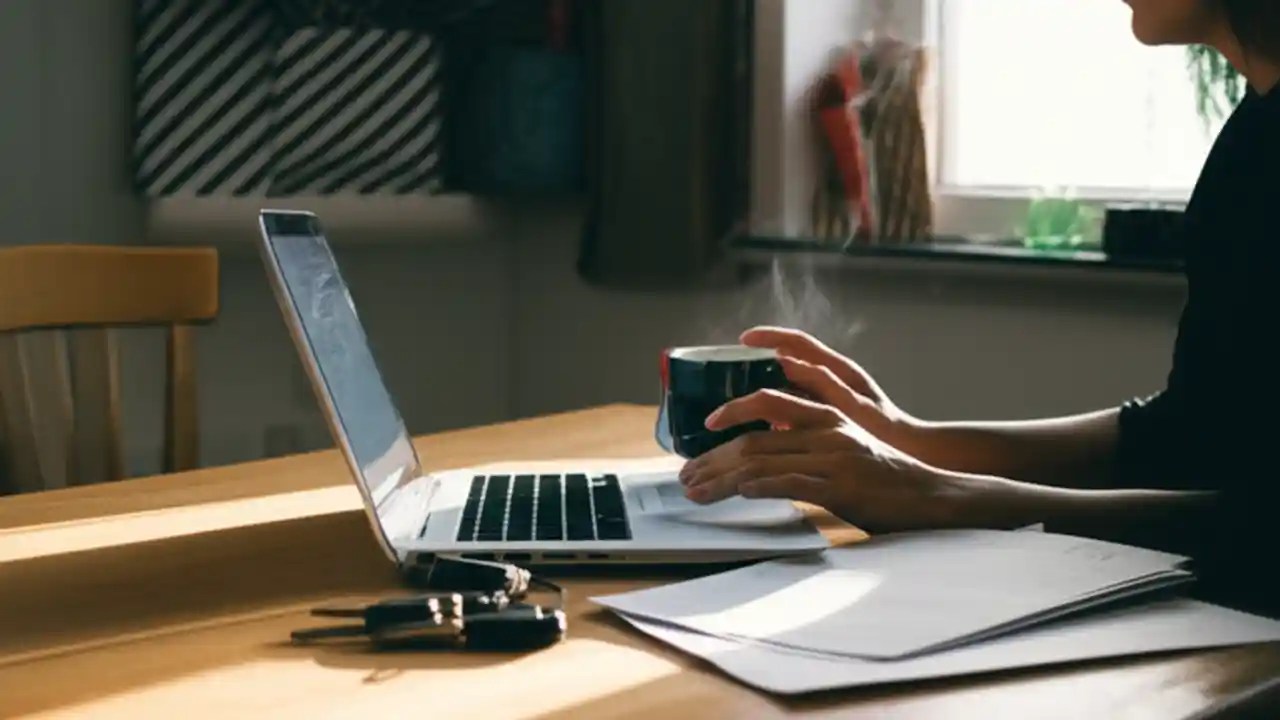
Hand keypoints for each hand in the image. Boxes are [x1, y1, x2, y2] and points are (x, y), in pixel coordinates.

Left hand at [679, 389, 989, 532]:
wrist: (931, 496)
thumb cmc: (885, 478)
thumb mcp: (845, 448)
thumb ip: (808, 444)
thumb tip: (768, 454)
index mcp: (827, 415)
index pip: (767, 403)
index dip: (731, 411)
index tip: (704, 426)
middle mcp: (827, 430)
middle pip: (755, 438)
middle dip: (713, 457)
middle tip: (686, 475)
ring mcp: (834, 458)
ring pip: (764, 461)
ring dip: (723, 478)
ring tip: (697, 491)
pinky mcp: (841, 487)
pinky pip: (792, 483)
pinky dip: (762, 486)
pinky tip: (741, 492)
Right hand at [740, 327, 916, 445]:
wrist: (908, 452)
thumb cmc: (885, 429)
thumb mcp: (852, 403)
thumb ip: (822, 380)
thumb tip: (786, 362)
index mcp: (837, 368)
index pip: (795, 342)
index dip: (768, 337)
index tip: (743, 340)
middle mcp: (830, 377)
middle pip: (784, 362)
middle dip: (755, 366)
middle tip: (726, 379)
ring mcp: (826, 396)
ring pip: (785, 385)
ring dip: (761, 391)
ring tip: (735, 405)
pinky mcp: (824, 417)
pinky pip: (792, 407)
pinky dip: (774, 413)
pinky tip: (759, 428)